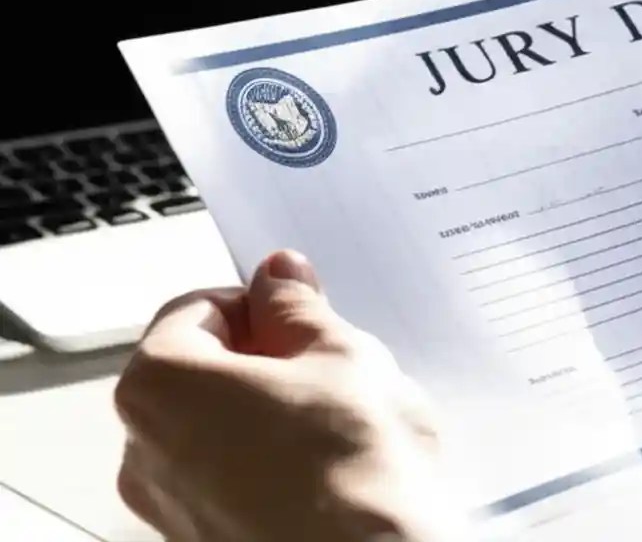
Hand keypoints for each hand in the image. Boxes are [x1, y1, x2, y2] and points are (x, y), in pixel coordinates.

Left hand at [114, 250, 464, 541]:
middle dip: (266, 361)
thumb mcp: (339, 353)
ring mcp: (170, 508)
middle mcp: (144, 450)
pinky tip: (330, 470)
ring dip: (272, 415)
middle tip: (331, 367)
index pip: (197, 308)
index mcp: (159, 384)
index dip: (261, 302)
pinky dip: (273, 467)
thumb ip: (298, 309)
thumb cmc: (350, 464)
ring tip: (340, 425)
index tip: (303, 310)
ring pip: (219, 431)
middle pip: (202, 373)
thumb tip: (281, 279)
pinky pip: (232, 483)